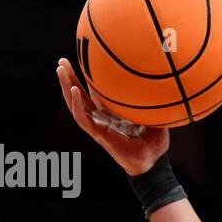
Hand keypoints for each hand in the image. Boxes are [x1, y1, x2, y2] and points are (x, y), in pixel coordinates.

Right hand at [56, 57, 168, 175]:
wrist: (152, 161)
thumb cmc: (154, 141)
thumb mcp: (153, 115)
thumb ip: (151, 101)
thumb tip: (160, 80)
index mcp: (112, 114)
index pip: (95, 93)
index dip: (88, 79)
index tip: (84, 60)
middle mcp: (101, 118)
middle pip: (80, 95)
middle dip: (70, 78)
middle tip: (62, 60)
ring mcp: (98, 125)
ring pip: (75, 104)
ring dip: (66, 86)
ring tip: (60, 69)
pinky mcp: (98, 133)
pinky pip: (82, 118)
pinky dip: (76, 104)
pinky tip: (72, 90)